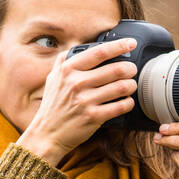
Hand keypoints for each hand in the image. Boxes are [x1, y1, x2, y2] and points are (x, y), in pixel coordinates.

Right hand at [17, 36, 138, 163]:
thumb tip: (79, 46)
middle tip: (132, 70)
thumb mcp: (53, 78)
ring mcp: (85, 101)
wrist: (46, 134)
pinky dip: (128, 103)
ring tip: (130, 86)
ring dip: (131, 85)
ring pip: (121, 87)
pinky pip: (120, 106)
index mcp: (68, 70)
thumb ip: (64, 61)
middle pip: (116, 69)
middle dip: (130, 68)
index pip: (99, 52)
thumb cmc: (52, 106)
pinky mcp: (93, 117)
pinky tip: (126, 102)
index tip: (130, 44)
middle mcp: (76, 83)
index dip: (119, 46)